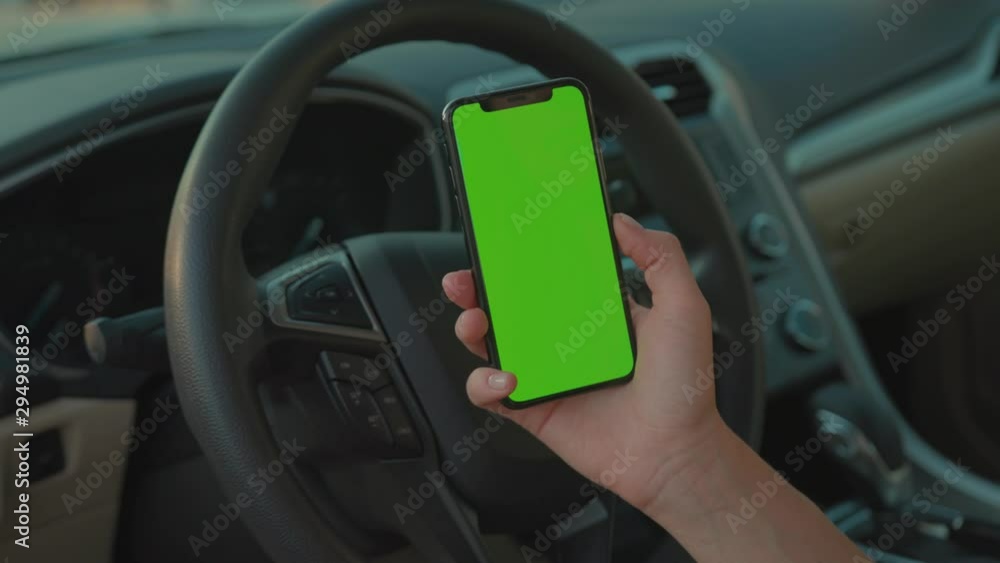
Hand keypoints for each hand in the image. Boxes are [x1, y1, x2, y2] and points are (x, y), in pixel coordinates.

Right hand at [441, 213, 724, 512]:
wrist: (674, 453)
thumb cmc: (684, 388)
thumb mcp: (684, 307)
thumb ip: (662, 257)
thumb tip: (623, 222)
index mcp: (595, 311)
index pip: (548, 274)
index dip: (521, 257)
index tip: (503, 241)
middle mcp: (564, 339)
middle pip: (507, 305)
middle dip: (477, 286)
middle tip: (466, 278)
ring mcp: (545, 373)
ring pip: (489, 343)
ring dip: (471, 327)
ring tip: (476, 323)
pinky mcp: (532, 408)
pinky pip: (490, 392)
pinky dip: (484, 382)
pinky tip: (506, 378)